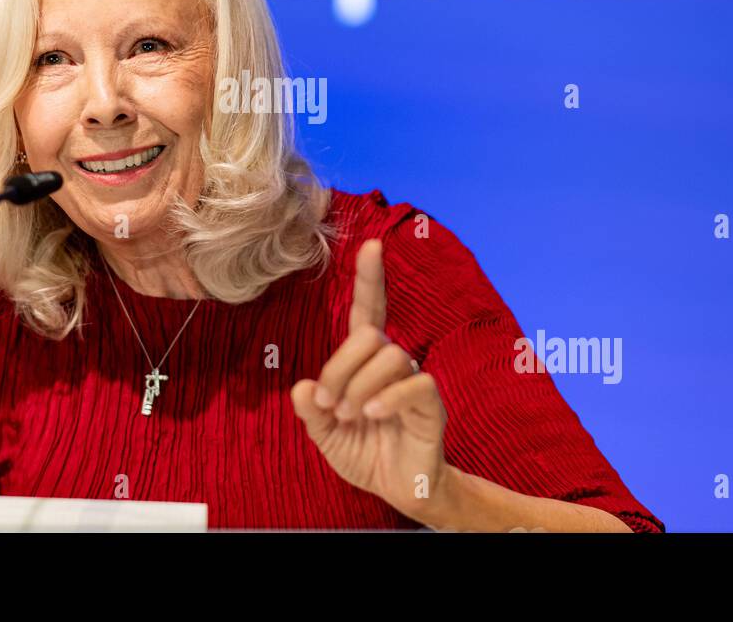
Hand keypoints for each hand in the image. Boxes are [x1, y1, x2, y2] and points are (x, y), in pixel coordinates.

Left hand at [291, 238, 451, 524]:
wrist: (396, 486)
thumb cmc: (364, 451)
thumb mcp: (324, 434)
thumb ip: (311, 411)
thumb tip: (302, 387)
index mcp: (364, 361)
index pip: (367, 311)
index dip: (369, 278)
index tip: (372, 245)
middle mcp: (390, 362)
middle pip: (368, 336)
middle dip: (341, 369)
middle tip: (332, 405)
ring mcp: (412, 380)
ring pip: (389, 358)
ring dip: (360, 389)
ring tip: (354, 417)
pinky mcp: (431, 403)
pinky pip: (414, 384)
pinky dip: (388, 398)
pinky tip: (374, 415)